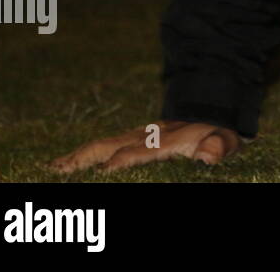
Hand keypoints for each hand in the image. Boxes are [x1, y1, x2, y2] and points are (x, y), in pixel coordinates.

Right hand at [47, 120, 243, 174]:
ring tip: (53, 167)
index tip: (102, 173)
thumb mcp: (226, 138)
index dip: (122, 162)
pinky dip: (83, 153)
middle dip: (86, 158)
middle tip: (59, 170)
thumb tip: (208, 156)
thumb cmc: (218, 130)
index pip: (139, 152)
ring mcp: (137, 134)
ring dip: (77, 156)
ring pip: (102, 144)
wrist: (214, 107)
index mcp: (167, 139)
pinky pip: (104, 144)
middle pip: (110, 146)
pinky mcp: (132, 136)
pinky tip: (65, 163)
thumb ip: (217, 145)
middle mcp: (146, 135)